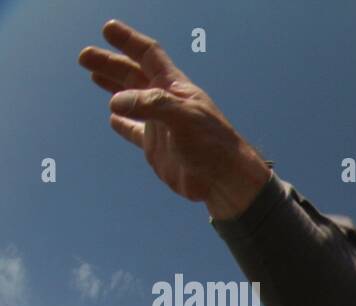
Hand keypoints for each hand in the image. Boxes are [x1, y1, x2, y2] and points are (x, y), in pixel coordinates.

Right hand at [77, 19, 270, 218]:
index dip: (129, 41)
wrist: (226, 181)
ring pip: (130, 99)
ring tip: (92, 73)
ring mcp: (161, 124)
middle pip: (133, 75)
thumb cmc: (213, 145)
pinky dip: (123, 124)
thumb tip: (114, 103)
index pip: (149, 55)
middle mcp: (166, 103)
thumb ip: (151, 105)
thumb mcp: (184, 118)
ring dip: (112, 86)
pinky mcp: (157, 147)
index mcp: (175, 88)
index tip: (108, 29)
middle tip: (84, 56)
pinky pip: (135, 130)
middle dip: (110, 63)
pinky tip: (112, 118)